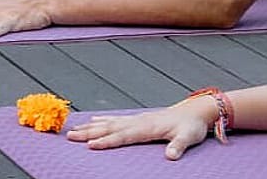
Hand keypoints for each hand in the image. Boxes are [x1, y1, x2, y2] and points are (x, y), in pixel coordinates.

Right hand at [66, 98, 214, 159]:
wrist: (195, 111)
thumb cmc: (191, 126)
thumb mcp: (189, 137)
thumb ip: (178, 146)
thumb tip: (171, 156)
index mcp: (147, 127)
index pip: (123, 136)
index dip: (106, 141)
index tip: (90, 145)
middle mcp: (139, 122)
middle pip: (109, 128)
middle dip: (89, 133)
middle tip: (71, 136)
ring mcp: (137, 119)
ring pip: (109, 123)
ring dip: (92, 127)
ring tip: (75, 130)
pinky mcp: (138, 120)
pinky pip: (116, 120)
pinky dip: (103, 121)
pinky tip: (94, 121)